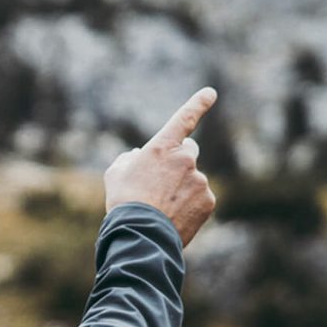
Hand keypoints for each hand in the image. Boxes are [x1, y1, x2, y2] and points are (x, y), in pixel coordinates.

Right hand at [102, 86, 217, 245]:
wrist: (140, 234)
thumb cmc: (123, 201)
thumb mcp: (115, 173)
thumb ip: (130, 158)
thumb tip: (138, 156)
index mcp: (163, 146)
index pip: (185, 118)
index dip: (198, 103)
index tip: (211, 93)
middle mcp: (186, 158)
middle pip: (189, 151)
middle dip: (180, 159)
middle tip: (164, 180)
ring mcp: (199, 180)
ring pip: (193, 179)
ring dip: (181, 188)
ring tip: (161, 208)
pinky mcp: (208, 201)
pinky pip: (200, 199)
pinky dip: (190, 206)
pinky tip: (173, 217)